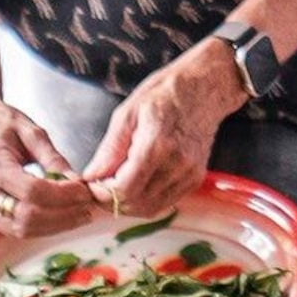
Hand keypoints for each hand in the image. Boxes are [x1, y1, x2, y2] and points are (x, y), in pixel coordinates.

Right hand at [0, 102, 96, 236]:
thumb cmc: (3, 127)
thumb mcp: (32, 133)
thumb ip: (55, 159)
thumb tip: (77, 183)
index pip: (32, 191)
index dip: (63, 196)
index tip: (84, 191)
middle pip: (28, 216)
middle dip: (64, 214)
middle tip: (87, 204)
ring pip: (24, 230)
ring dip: (57, 225)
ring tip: (79, 213)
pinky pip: (17, 231)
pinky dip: (44, 227)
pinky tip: (62, 217)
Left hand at [81, 41, 246, 217]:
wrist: (204, 88)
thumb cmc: (165, 93)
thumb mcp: (127, 113)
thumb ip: (110, 149)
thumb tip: (92, 175)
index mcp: (156, 145)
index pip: (124, 190)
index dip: (102, 192)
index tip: (93, 183)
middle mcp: (176, 165)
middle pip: (136, 204)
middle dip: (113, 200)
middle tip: (101, 185)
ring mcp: (189, 174)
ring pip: (151, 208)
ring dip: (129, 203)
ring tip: (118, 183)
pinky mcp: (195, 178)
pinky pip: (165, 202)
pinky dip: (147, 199)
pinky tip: (138, 182)